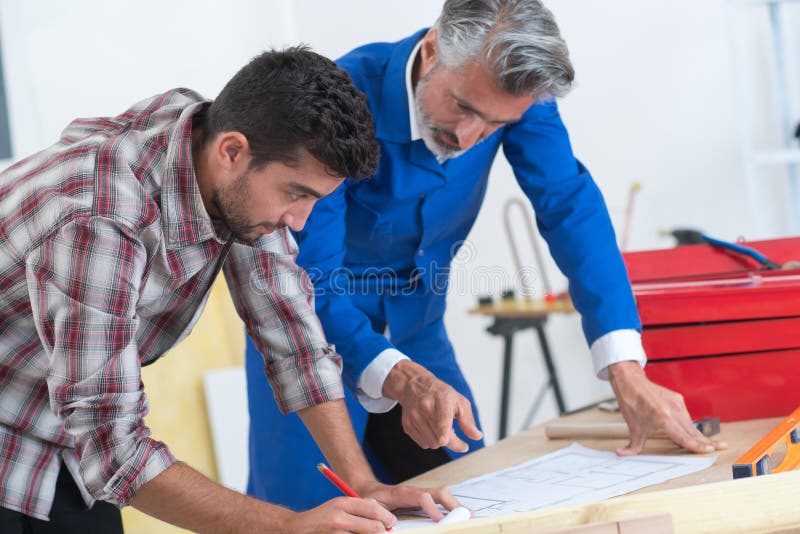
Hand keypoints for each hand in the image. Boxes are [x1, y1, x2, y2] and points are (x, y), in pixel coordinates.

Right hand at [285, 496, 395, 533]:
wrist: (295, 530)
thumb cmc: (321, 519)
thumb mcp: (337, 505)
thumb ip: (358, 506)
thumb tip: (382, 512)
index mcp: (342, 504)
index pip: (374, 509)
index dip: (387, 517)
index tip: (391, 522)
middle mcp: (340, 519)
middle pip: (375, 528)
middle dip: (382, 531)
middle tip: (383, 532)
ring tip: (364, 533)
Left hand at [357, 479, 461, 521]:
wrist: (370, 492)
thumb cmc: (370, 501)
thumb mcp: (369, 507)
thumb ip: (377, 514)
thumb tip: (389, 524)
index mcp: (402, 493)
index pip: (422, 497)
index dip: (432, 508)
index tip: (440, 520)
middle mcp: (415, 492)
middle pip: (438, 492)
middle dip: (452, 503)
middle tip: (464, 516)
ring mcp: (421, 494)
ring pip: (443, 495)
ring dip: (455, 504)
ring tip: (468, 516)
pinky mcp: (423, 500)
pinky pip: (441, 500)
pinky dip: (452, 506)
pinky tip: (461, 514)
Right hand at [383, 360, 482, 451]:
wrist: (414, 385)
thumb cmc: (439, 394)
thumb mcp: (459, 401)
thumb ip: (468, 421)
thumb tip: (477, 436)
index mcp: (442, 399)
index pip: (442, 417)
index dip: (443, 430)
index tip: (444, 440)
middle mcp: (426, 407)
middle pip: (440, 437)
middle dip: (453, 443)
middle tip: (461, 443)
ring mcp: (414, 417)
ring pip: (432, 444)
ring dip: (441, 441)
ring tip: (442, 427)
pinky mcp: (407, 425)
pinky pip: (424, 444)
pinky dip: (431, 440)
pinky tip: (431, 428)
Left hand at [607, 361, 727, 455]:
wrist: (631, 383)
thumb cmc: (632, 403)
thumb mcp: (633, 428)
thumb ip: (632, 446)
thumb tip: (622, 454)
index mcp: (663, 419)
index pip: (685, 437)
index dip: (698, 446)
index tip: (709, 451)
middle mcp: (673, 410)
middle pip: (693, 431)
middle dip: (708, 441)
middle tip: (721, 447)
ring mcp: (677, 403)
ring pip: (691, 423)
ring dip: (699, 434)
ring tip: (710, 443)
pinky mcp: (678, 399)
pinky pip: (686, 415)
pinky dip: (689, 424)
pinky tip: (693, 432)